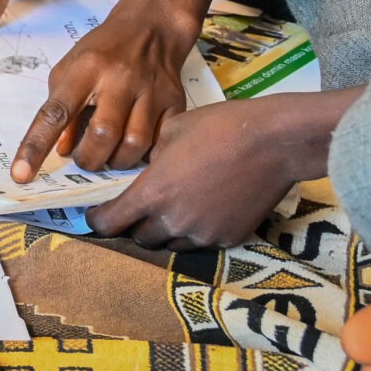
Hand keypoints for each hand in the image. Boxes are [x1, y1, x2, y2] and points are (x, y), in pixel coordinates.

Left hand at [3, 0, 208, 181]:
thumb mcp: (71, 68)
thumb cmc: (104, 50)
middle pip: (103, 134)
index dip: (35, 146)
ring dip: (117, 161)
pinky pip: (161, 143)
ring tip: (109, 156)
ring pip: (134, 144)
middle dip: (89, 159)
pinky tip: (136, 151)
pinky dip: (146, 156)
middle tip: (85, 159)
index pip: (55, 112)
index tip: (20, 175)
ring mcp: (150, 90)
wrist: (152, 27)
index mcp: (85, 68)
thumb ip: (62, 108)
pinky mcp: (175, 102)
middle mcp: (119, 78)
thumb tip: (62, 150)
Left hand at [84, 93, 346, 249]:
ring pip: (171, 243)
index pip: (110, 222)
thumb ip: (151, 157)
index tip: (96, 214)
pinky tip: (205, 207)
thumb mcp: (172, 131)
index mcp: (153, 193)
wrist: (274, 141)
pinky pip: (201, 241)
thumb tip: (146, 168)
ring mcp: (203, 234)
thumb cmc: (219, 126)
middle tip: (140, 205)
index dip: (98, 220)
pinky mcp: (229, 239)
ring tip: (174, 206)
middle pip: (140, 237)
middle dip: (134, 224)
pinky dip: (196, 230)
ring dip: (165, 230)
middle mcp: (174, 222)